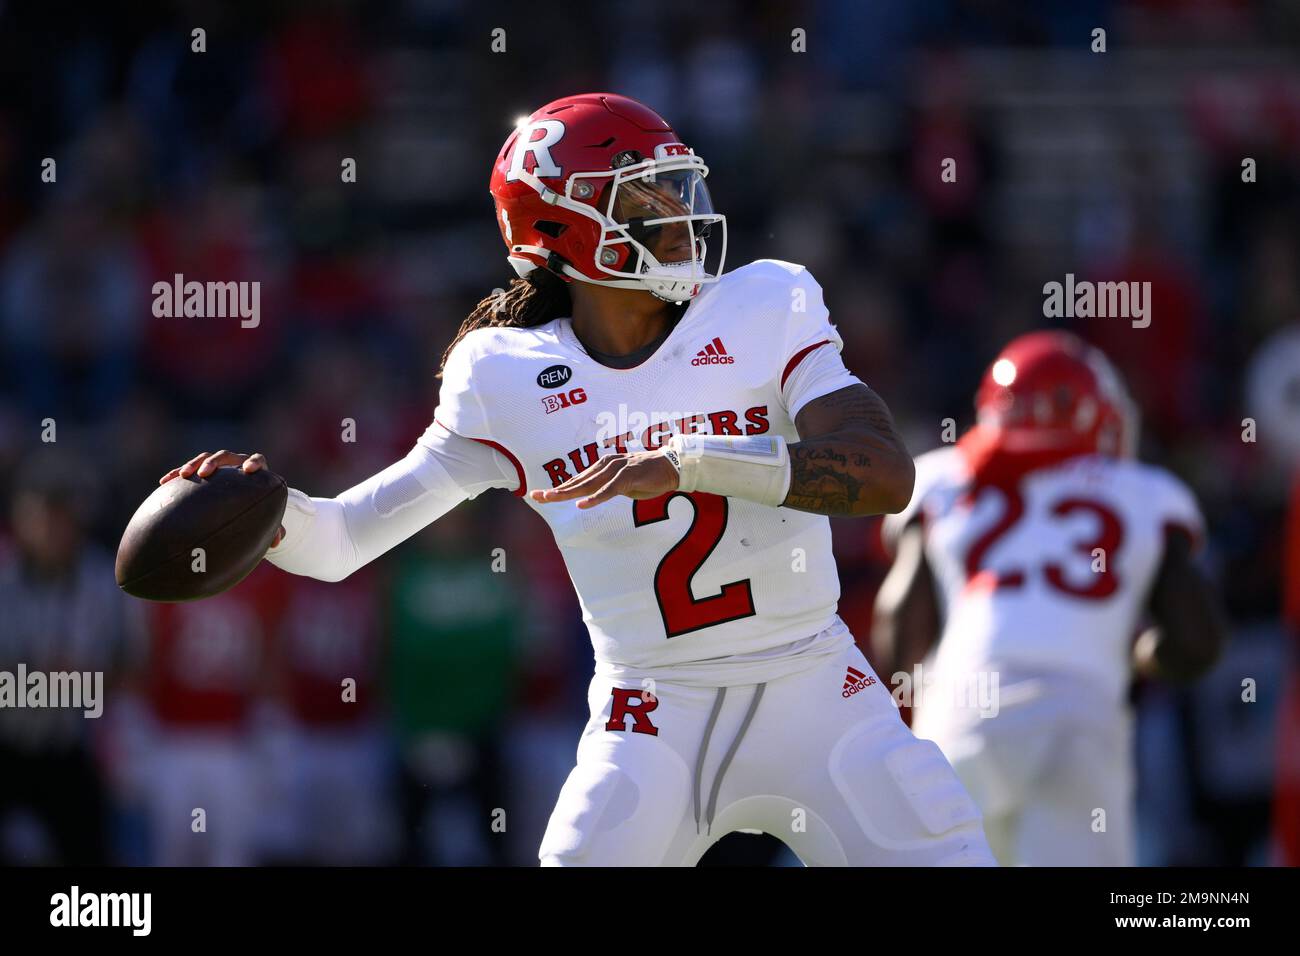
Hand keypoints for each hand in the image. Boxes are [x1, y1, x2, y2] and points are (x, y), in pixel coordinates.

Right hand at [159, 450, 284, 546]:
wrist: (245, 499)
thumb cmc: (260, 508)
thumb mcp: (266, 516)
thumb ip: (274, 527)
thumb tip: (277, 542)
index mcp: (256, 471)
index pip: (257, 460)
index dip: (254, 462)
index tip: (249, 469)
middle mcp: (237, 464)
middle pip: (226, 456)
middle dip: (215, 462)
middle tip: (206, 472)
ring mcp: (218, 466)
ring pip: (205, 458)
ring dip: (194, 464)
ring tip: (183, 475)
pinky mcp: (201, 472)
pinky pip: (187, 470)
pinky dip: (176, 474)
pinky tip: (163, 482)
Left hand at [529, 450, 679, 508]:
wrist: (672, 467)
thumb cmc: (647, 477)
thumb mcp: (622, 484)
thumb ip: (606, 488)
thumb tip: (591, 495)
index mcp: (603, 466)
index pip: (577, 479)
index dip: (558, 488)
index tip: (540, 495)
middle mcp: (606, 465)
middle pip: (577, 481)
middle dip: (555, 489)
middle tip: (535, 496)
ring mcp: (617, 469)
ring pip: (588, 484)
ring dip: (568, 493)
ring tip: (551, 498)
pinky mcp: (628, 476)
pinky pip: (609, 489)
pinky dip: (595, 497)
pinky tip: (581, 504)